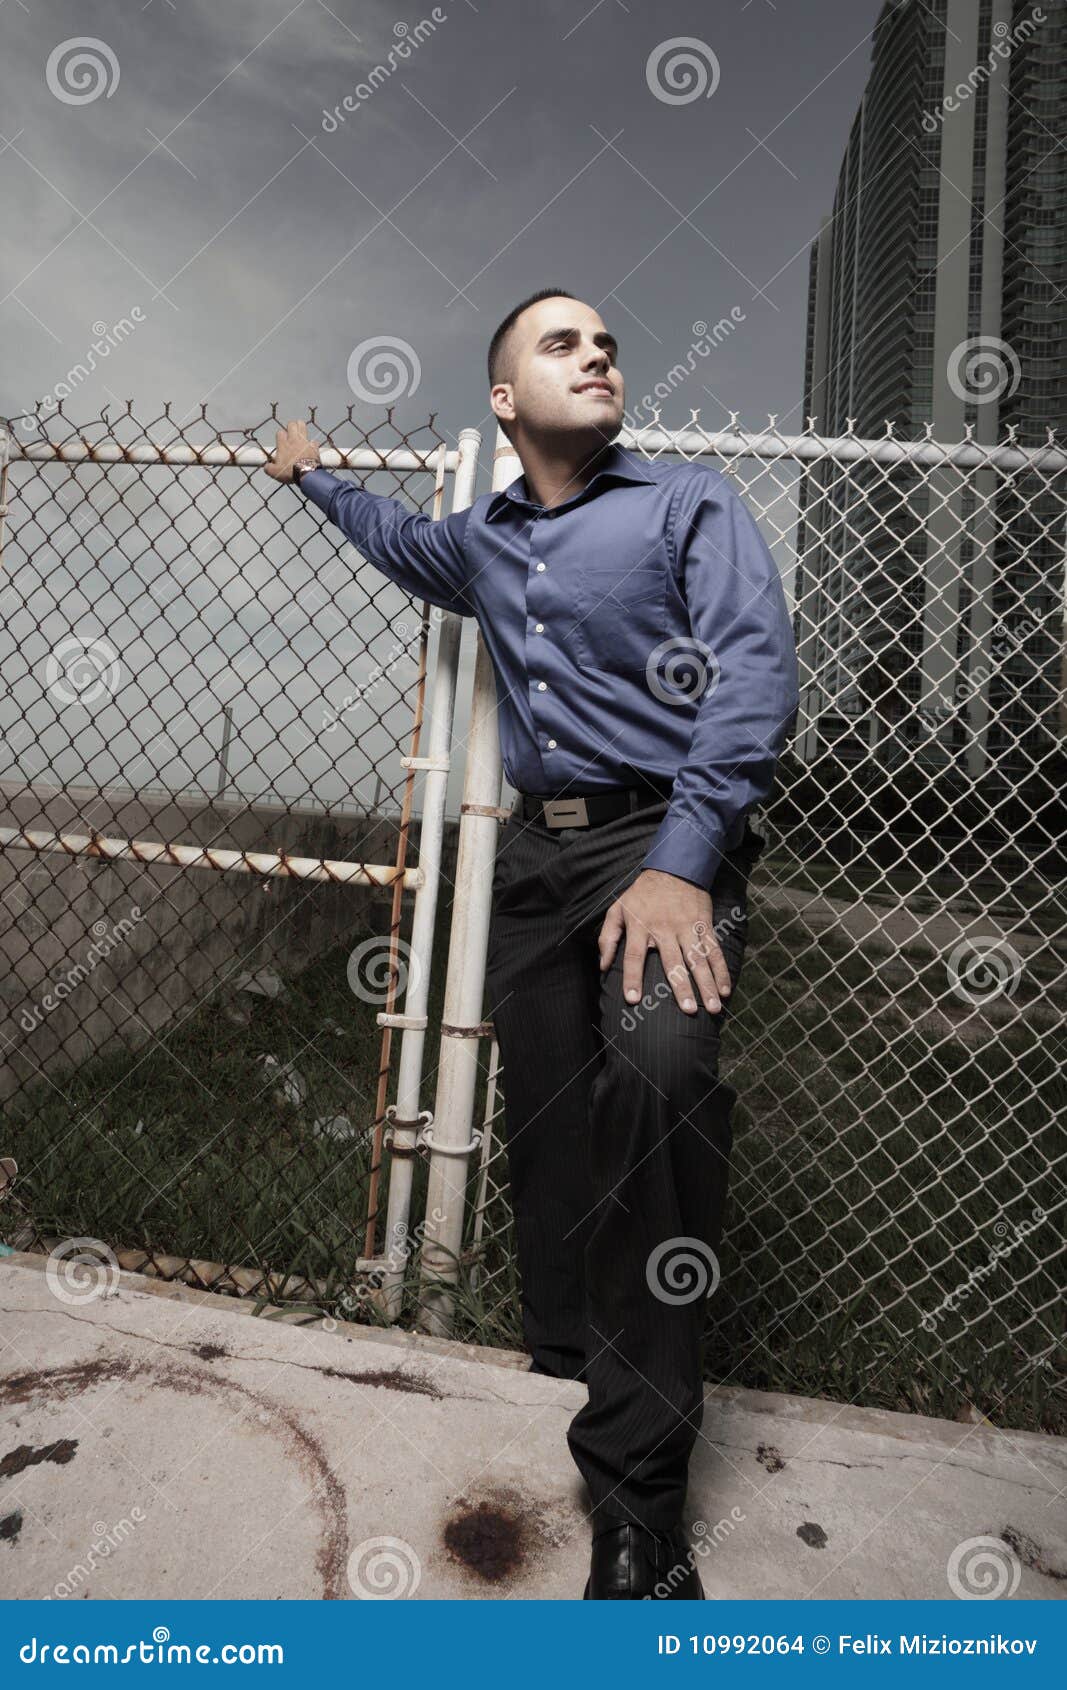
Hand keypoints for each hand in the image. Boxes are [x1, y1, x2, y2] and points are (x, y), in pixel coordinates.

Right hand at [265, 418, 320, 481]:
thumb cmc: (290, 472)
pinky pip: (314, 441)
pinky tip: (311, 448)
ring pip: (302, 426)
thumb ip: (268, 468)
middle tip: (291, 432)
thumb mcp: (275, 472)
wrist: (306, 474)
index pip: (280, 432)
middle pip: (291, 424)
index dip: (280, 436)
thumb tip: (266, 467)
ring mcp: (304, 442)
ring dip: (301, 426)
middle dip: (291, 426)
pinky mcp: (314, 447)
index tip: (281, 442)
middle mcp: (293, 440)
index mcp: (283, 444)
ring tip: (300, 431)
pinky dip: (312, 444)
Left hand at [597, 868, 730, 1015]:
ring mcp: (686, 927)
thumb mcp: (617, 909)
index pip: (633, 956)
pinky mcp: (703, 925)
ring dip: (707, 984)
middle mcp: (664, 929)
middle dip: (681, 987)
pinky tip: (726, 989)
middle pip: (673, 962)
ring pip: (698, 959)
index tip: (633, 1000)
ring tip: (713, 1008)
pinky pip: (714, 950)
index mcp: (640, 926)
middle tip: (688, 1011)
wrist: (673, 868)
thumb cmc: (642, 894)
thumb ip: (608, 938)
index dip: (632, 978)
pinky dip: (721, 970)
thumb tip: (602, 966)